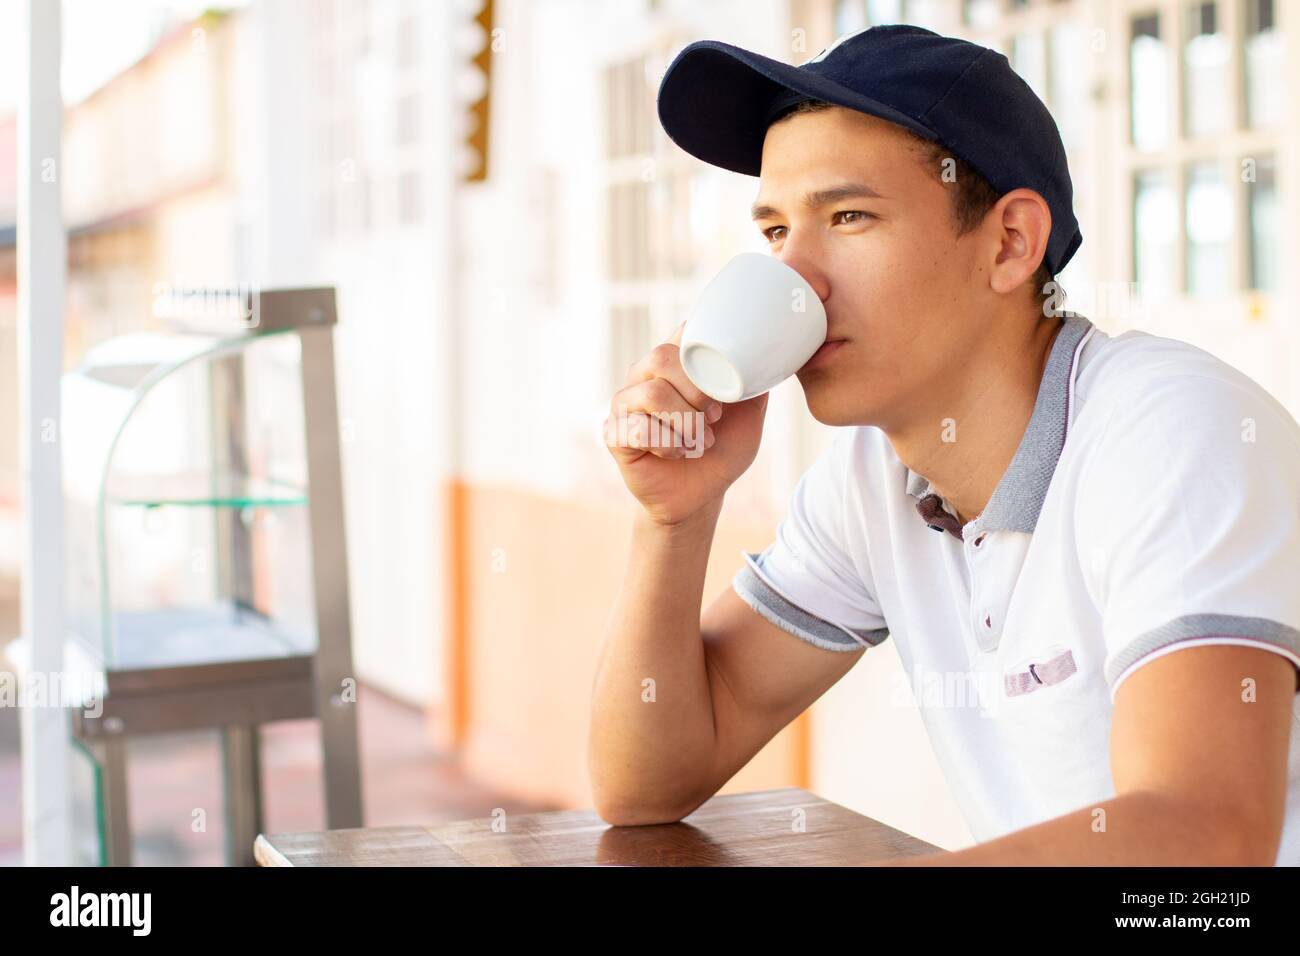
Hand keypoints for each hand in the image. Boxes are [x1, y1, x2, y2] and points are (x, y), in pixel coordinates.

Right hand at [603, 321, 768, 526]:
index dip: (705, 357)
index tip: (724, 391)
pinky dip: (668, 446)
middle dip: (697, 393)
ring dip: (686, 424)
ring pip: (652, 394)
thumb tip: (765, 351)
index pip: (682, 333)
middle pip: (661, 357)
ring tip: (699, 441)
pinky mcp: (614, 433)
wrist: (703, 494)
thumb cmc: (722, 448)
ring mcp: (625, 403)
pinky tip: (677, 454)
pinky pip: (639, 429)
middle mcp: (644, 375)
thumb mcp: (749, 413)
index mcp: (674, 362)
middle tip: (713, 418)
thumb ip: (754, 380)